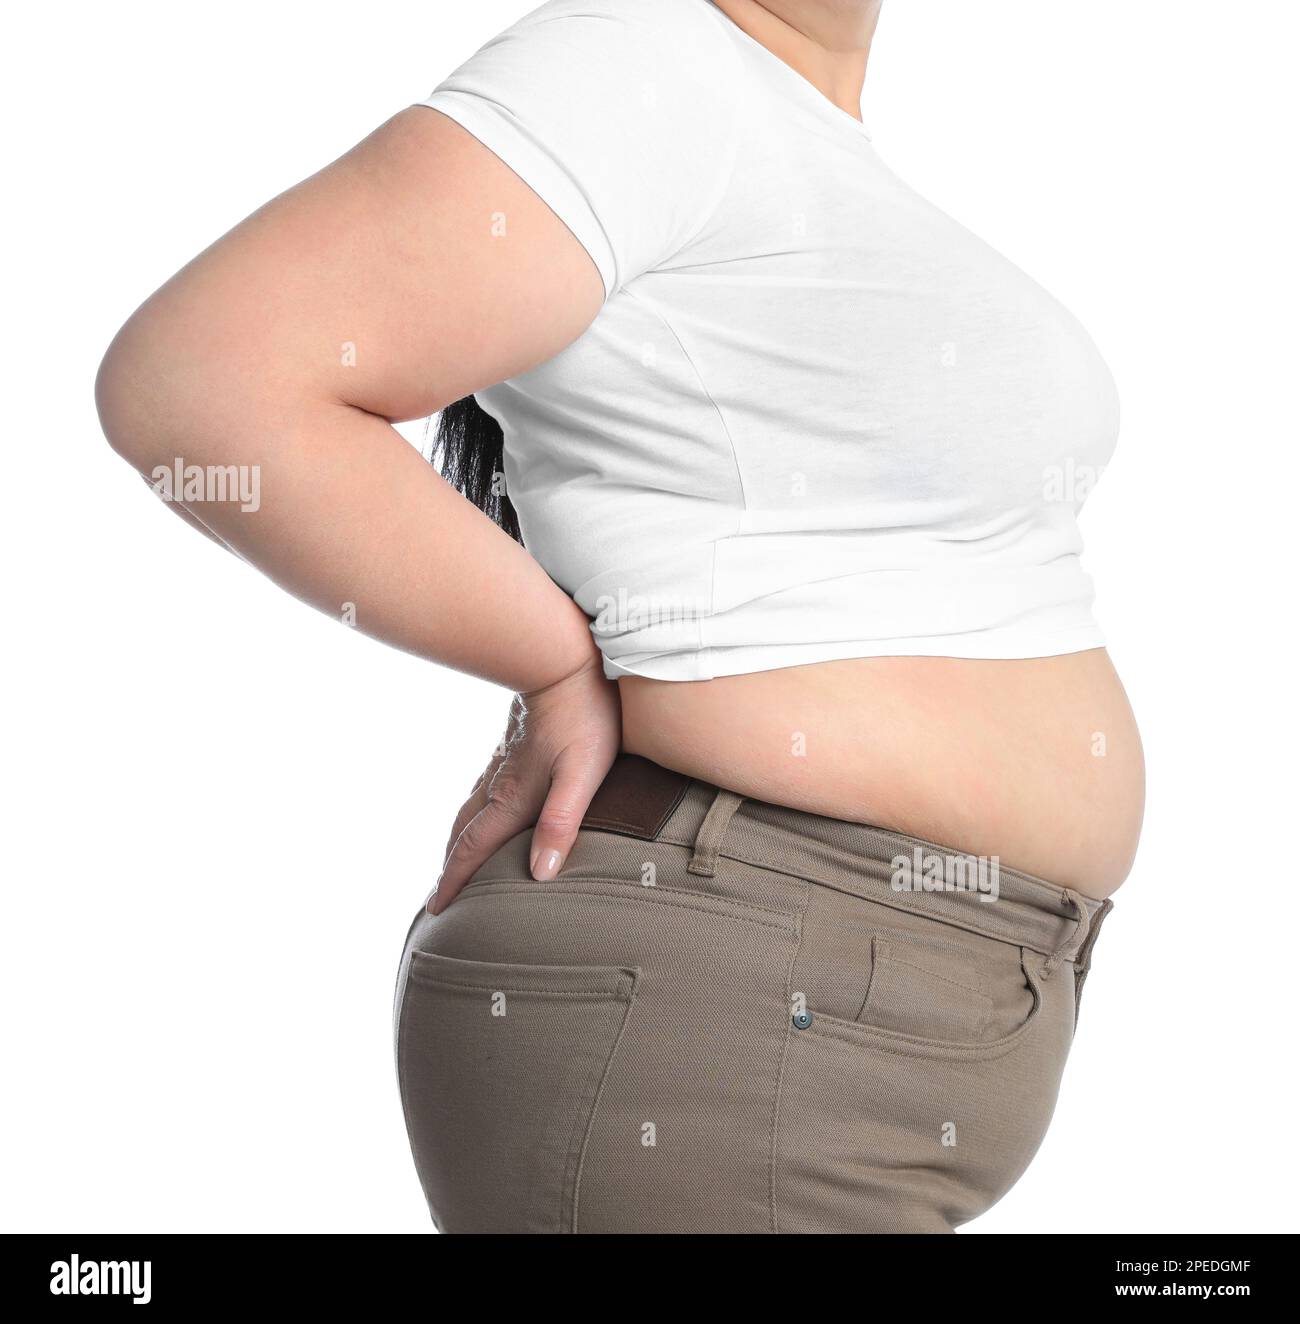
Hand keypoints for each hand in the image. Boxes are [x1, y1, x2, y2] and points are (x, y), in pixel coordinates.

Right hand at [429, 654, 620, 913]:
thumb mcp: (581, 775)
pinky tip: (481, 806)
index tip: (437, 909)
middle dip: (450, 866)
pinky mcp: (512, 744)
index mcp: (513, 796)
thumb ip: (560, 823)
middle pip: (465, 832)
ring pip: (470, 808)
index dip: (456, 881)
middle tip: (438, 897)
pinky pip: (482, 787)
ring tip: (452, 860)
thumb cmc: (583, 718)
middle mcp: (499, 782)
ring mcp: (503, 761)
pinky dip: (472, 810)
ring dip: (457, 839)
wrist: (564, 659)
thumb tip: (539, 874)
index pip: (477, 848)